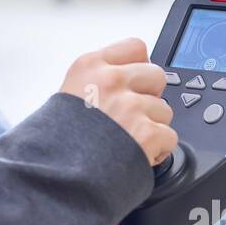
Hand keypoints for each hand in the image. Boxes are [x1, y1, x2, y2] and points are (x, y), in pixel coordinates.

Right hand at [60, 37, 176, 166]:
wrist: (56, 177)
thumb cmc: (58, 143)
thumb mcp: (69, 95)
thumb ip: (99, 82)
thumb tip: (128, 80)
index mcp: (91, 67)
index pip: (136, 48)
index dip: (140, 67)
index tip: (135, 83)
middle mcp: (111, 82)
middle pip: (157, 76)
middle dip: (150, 97)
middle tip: (132, 116)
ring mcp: (130, 106)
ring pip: (165, 110)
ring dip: (152, 127)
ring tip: (128, 140)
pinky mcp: (146, 133)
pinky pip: (169, 137)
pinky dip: (158, 151)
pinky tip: (137, 155)